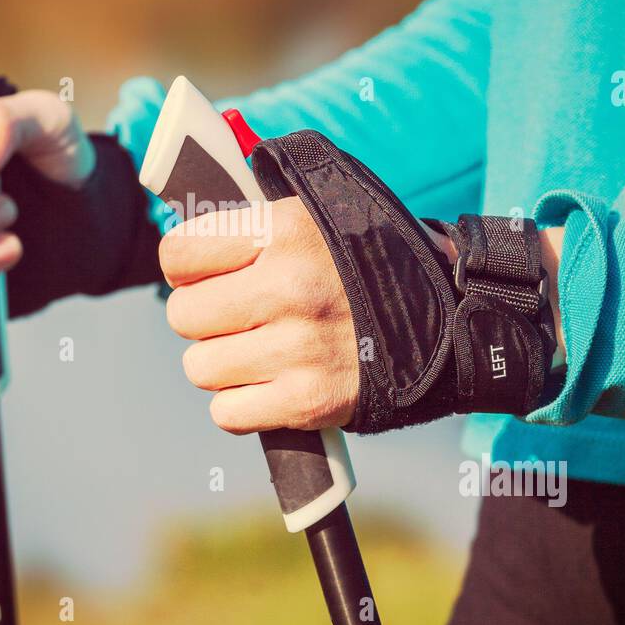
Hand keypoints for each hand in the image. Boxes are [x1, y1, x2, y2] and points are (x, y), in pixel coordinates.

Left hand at [159, 196, 358, 433]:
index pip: (178, 254)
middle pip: (184, 315)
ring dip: (223, 363)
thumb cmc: (365, 262)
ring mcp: (299, 348)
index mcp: (285, 231)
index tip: (213, 275)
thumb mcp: (315, 213)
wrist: (445, 316)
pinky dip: (242, 404)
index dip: (189, 268)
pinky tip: (272, 382)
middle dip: (205, 318)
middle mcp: (290, 287)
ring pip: (200, 367)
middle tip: (241, 316)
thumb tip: (181, 249)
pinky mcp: (309, 400)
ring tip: (260, 349)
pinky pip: (226, 412)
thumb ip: (249, 222)